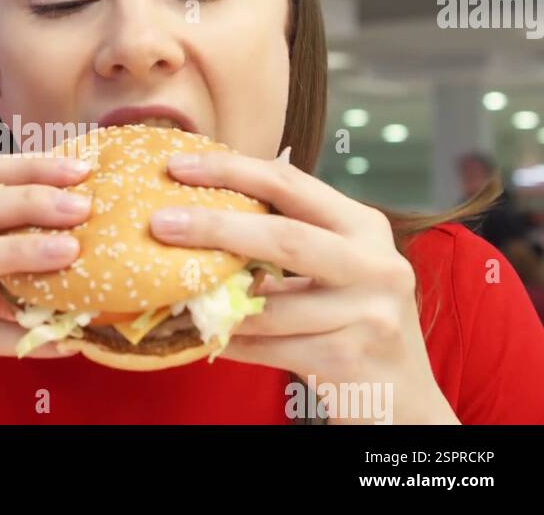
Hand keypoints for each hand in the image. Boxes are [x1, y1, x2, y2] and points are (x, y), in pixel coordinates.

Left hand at [149, 149, 458, 423]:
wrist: (402, 393)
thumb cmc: (352, 317)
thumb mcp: (334, 266)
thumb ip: (285, 238)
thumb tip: (197, 212)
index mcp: (363, 226)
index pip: (290, 182)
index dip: (231, 170)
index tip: (177, 166)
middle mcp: (375, 264)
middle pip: (284, 237)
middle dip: (215, 227)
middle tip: (159, 223)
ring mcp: (368, 314)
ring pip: (269, 307)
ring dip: (215, 304)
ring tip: (172, 295)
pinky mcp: (349, 359)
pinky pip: (269, 348)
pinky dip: (231, 342)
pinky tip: (206, 336)